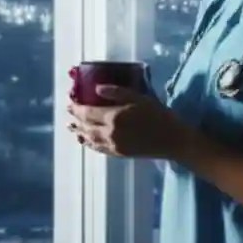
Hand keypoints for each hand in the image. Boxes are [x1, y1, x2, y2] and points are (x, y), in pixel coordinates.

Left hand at [66, 84, 193, 159]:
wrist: (173, 140)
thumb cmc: (159, 115)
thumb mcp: (140, 98)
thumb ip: (117, 92)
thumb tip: (96, 88)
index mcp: (114, 117)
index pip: (88, 113)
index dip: (77, 108)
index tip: (70, 102)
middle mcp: (110, 133)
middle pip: (86, 127)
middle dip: (76, 119)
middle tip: (69, 113)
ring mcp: (114, 146)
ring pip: (90, 140)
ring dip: (80, 133)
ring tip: (72, 128)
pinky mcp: (119, 154)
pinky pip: (99, 149)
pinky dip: (90, 144)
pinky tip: (87, 141)